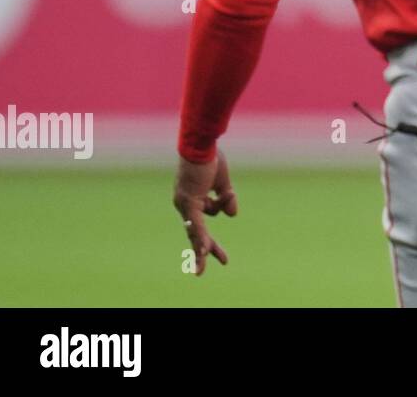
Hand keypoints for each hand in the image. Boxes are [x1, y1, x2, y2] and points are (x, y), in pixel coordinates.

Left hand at [172, 150, 237, 275]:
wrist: (202, 144)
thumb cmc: (210, 157)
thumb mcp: (223, 182)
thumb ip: (227, 199)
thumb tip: (232, 216)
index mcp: (192, 200)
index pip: (203, 225)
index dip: (210, 242)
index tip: (223, 259)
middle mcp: (184, 204)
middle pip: (195, 234)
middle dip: (202, 253)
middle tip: (201, 273)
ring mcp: (184, 203)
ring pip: (196, 232)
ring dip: (202, 248)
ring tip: (203, 267)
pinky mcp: (189, 201)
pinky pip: (197, 223)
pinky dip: (201, 236)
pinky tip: (203, 250)